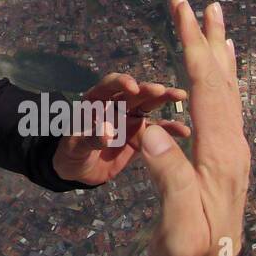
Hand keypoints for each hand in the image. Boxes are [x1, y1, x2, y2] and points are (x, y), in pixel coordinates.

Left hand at [52, 72, 188, 185]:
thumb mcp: (76, 146)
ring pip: (149, 107)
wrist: (80, 171)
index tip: (133, 87)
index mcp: (96, 102)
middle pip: (134, 94)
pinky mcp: (141, 137)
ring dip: (164, 100)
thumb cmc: (71, 153)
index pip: (108, 86)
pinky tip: (183, 131)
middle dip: (148, 90)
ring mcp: (130, 120)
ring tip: (180, 96)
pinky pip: (157, 131)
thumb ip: (91, 138)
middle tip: (163, 90)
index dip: (120, 83)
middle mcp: (116, 107)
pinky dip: (170, 129)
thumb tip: (107, 131)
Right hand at [140, 0, 249, 255]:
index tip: (181, 10)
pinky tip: (222, 73)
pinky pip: (225, 109)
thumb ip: (169, 177)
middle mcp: (230, 148)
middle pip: (221, 81)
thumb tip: (152, 131)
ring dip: (219, 55)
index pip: (206, 86)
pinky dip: (222, 80)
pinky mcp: (223, 164)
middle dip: (208, 39)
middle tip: (200, 2)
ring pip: (227, 92)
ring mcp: (230, 156)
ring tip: (217, 24)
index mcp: (218, 155)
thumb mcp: (178, 224)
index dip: (193, 44)